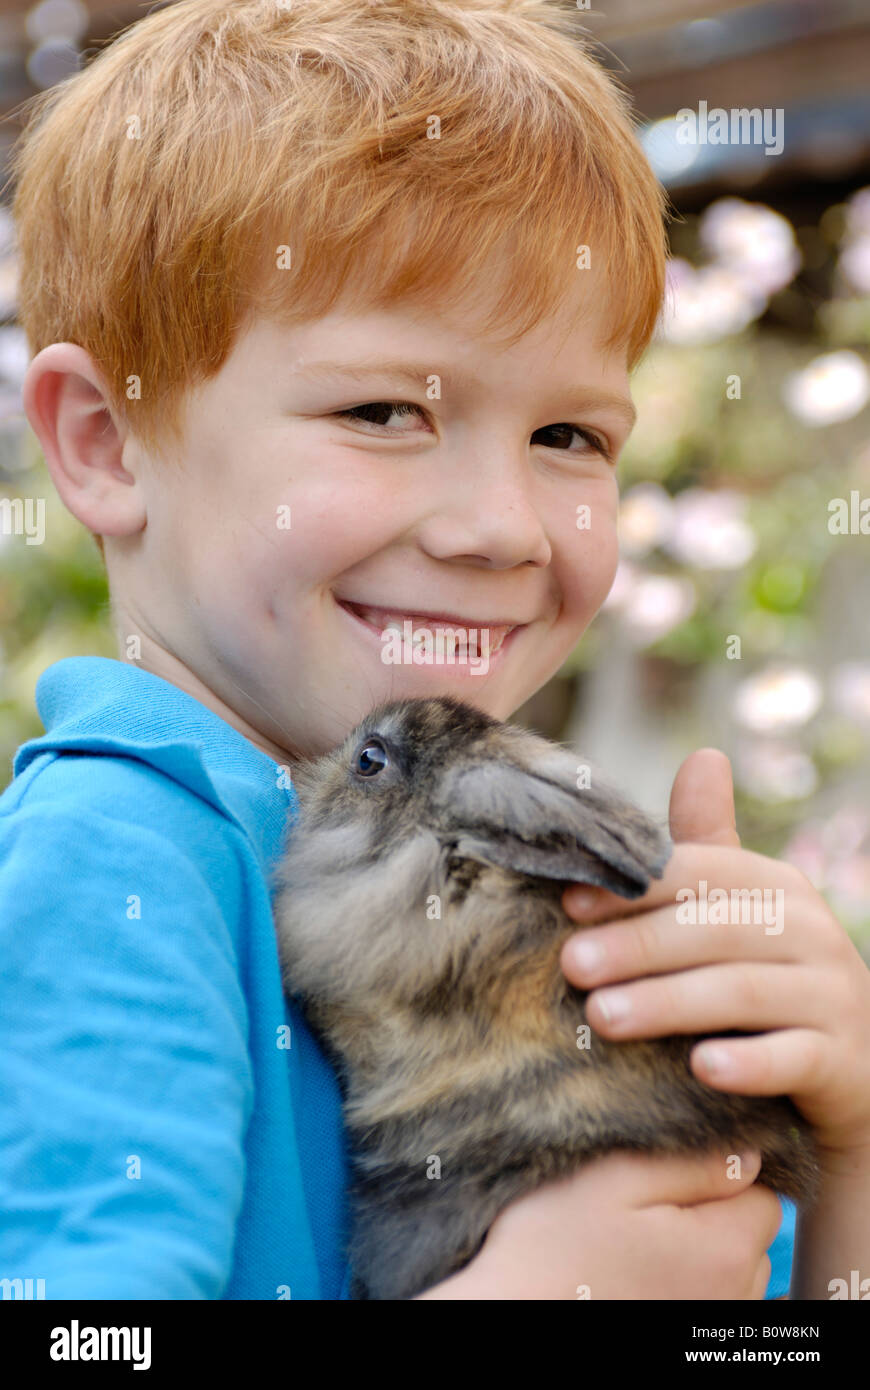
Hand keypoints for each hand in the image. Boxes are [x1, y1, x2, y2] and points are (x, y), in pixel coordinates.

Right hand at [424, 1147, 780, 1299]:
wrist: (509, 1311)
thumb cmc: (552, 1245)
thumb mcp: (615, 1176)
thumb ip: (692, 1160)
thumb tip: (749, 1151)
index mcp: (724, 1250)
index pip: (761, 1193)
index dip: (717, 1171)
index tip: (665, 1171)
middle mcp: (733, 1298)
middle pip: (746, 1234)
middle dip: (708, 1212)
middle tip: (640, 1205)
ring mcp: (706, 1325)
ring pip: (728, 1269)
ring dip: (694, 1251)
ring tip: (633, 1242)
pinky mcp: (685, 1338)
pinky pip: (702, 1296)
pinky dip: (676, 1281)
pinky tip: (632, 1274)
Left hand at [560, 749, 869, 1163]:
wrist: (850, 1074)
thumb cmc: (771, 982)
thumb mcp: (739, 916)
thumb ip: (706, 853)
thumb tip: (703, 756)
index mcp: (778, 889)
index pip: (703, 873)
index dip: (635, 886)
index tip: (567, 904)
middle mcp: (813, 932)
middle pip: (717, 930)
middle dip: (638, 946)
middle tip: (571, 965)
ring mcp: (834, 998)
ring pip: (745, 993)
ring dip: (670, 1003)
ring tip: (602, 1016)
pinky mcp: (844, 1064)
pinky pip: (795, 1059)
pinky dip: (748, 1063)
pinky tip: (701, 1069)